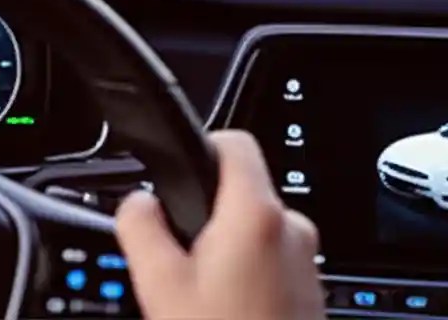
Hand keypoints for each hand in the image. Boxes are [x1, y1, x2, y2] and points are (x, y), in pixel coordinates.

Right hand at [115, 130, 324, 319]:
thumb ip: (139, 225)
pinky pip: (269, 261)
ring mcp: (306, 263)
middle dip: (203, 214)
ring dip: (223, 249)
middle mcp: (292, 231)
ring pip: (252, 231)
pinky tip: (221, 311)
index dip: (199, 146)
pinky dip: (243, 274)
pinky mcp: (310, 292)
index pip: (234, 143)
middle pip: (239, 191)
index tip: (176, 169)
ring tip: (196, 294)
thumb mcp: (157, 282)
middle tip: (174, 254)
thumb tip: (137, 203)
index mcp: (255, 216)